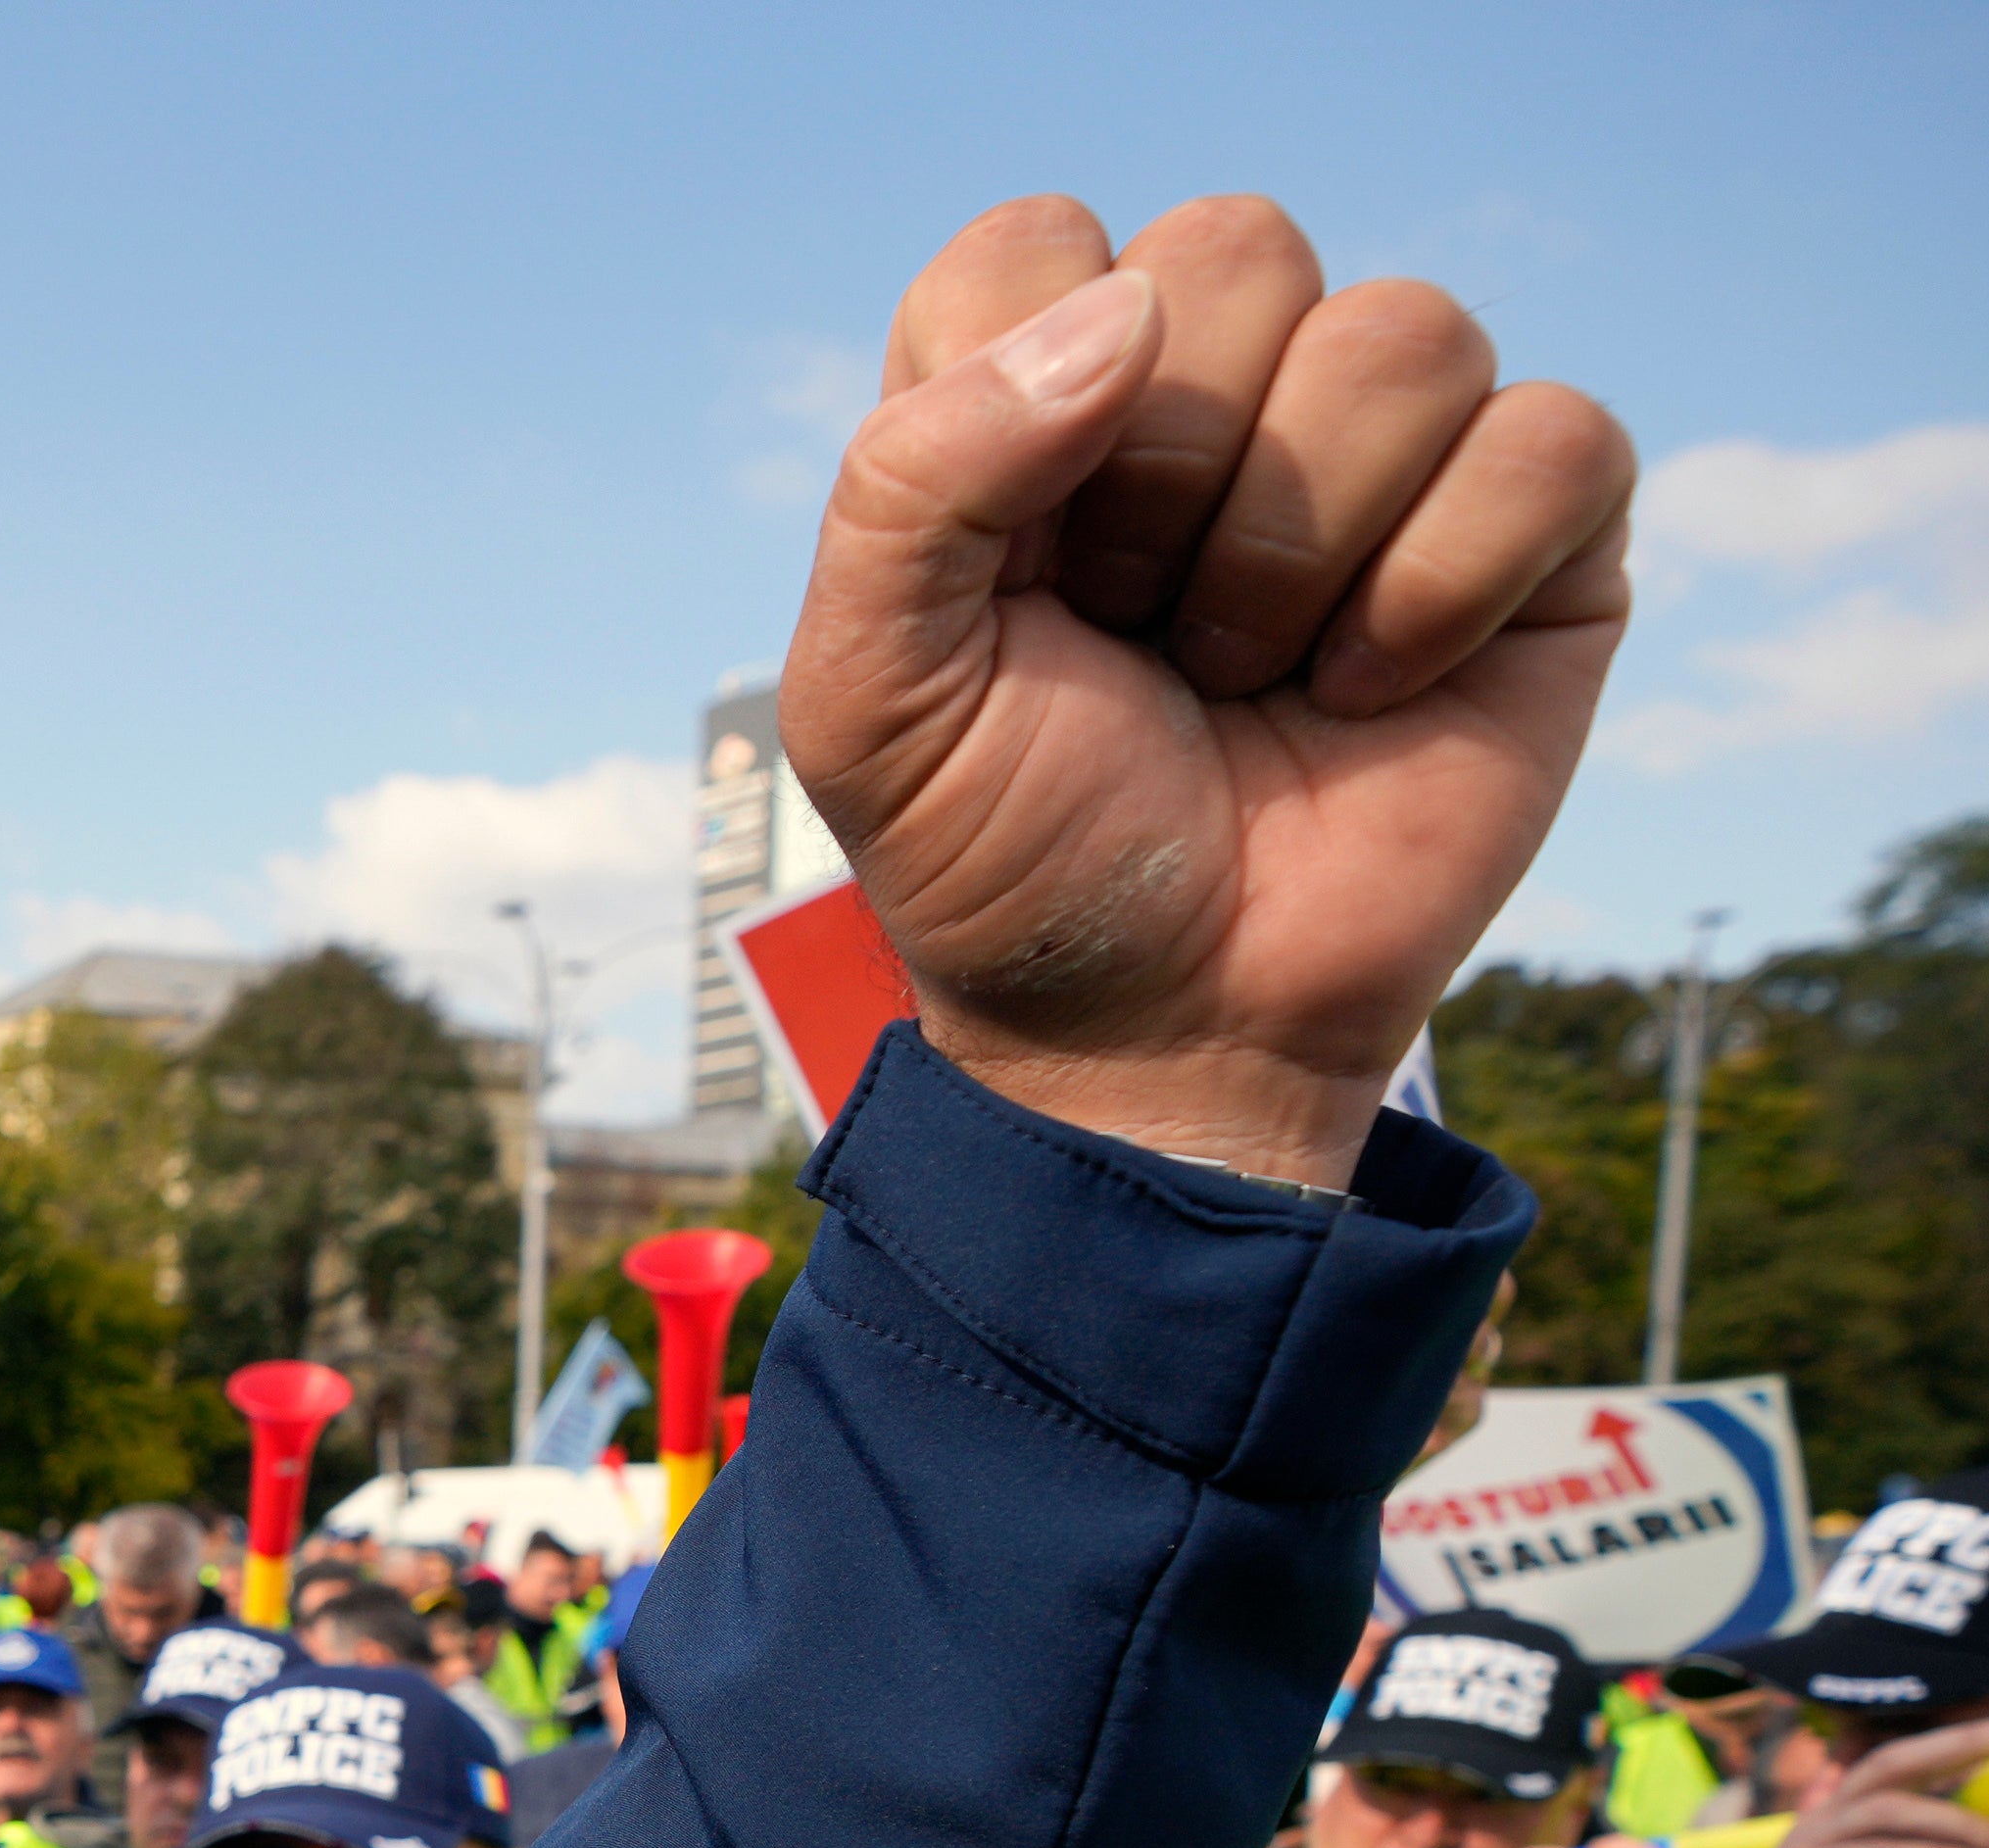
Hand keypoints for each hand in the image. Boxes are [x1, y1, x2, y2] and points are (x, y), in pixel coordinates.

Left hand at [781, 196, 1631, 1185]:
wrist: (1157, 1028)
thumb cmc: (1009, 859)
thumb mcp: (871, 695)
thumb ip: (912, 482)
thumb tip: (1125, 307)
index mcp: (1040, 400)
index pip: (1041, 245)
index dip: (1023, 398)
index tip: (1016, 570)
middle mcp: (1219, 393)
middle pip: (1234, 252)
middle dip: (1164, 480)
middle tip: (1137, 636)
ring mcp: (1387, 454)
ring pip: (1403, 334)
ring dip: (1295, 548)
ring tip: (1242, 673)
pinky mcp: (1538, 531)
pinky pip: (1549, 438)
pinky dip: (1446, 585)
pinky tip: (1373, 688)